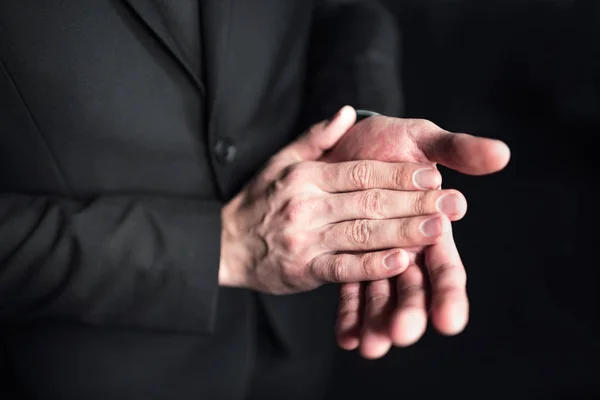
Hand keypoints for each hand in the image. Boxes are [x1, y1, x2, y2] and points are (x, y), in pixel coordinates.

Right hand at [218, 107, 467, 294]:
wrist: (224, 244)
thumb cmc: (257, 201)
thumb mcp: (280, 162)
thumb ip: (315, 138)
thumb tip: (346, 112)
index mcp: (306, 176)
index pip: (361, 172)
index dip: (399, 174)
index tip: (433, 174)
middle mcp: (307, 205)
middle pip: (369, 201)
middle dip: (413, 202)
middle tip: (451, 203)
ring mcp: (306, 238)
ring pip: (362, 233)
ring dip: (404, 232)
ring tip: (439, 230)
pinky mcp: (305, 269)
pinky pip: (344, 267)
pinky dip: (373, 265)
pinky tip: (401, 262)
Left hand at [328, 113, 510, 357]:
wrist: (343, 140)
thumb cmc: (388, 140)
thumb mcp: (423, 139)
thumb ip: (458, 150)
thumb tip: (502, 154)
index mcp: (430, 226)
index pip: (445, 267)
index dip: (449, 293)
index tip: (449, 321)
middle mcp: (405, 247)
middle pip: (412, 288)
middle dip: (409, 312)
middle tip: (402, 334)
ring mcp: (374, 254)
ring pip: (379, 294)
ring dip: (376, 319)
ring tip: (371, 346)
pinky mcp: (345, 255)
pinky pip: (347, 287)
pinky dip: (348, 312)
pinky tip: (347, 338)